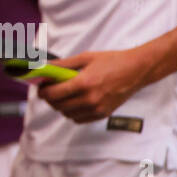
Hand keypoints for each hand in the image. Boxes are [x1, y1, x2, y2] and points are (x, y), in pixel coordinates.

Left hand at [36, 48, 154, 122]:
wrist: (136, 70)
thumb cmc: (112, 61)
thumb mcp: (85, 57)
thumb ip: (63, 64)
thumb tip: (46, 67)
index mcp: (84, 83)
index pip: (54, 94)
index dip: (43, 92)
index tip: (39, 87)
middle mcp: (90, 99)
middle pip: (59, 106)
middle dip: (49, 98)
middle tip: (47, 90)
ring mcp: (97, 109)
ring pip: (68, 114)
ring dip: (60, 106)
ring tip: (61, 95)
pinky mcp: (103, 114)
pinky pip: (79, 119)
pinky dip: (72, 113)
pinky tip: (73, 102)